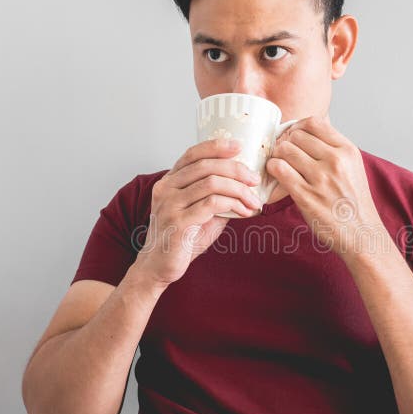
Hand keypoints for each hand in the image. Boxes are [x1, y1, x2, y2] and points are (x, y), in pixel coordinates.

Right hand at [133, 139, 262, 285]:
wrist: (158, 267)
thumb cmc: (181, 239)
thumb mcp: (200, 213)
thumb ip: (216, 197)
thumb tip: (244, 186)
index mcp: (169, 182)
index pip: (192, 154)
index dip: (216, 147)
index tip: (239, 146)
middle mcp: (166, 189)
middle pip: (206, 166)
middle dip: (236, 170)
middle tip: (254, 179)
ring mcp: (170, 205)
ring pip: (211, 183)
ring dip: (239, 190)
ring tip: (253, 201)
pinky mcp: (177, 222)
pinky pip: (211, 204)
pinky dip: (233, 205)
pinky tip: (244, 212)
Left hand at [266, 115, 384, 257]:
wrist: (361, 233)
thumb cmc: (353, 202)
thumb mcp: (352, 167)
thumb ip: (333, 149)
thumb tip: (305, 133)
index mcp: (347, 151)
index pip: (314, 123)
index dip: (297, 127)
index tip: (292, 136)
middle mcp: (335, 161)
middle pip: (297, 136)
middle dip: (285, 141)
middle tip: (282, 152)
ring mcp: (320, 179)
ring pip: (285, 150)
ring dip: (276, 155)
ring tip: (278, 163)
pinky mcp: (306, 196)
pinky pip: (280, 170)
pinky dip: (273, 168)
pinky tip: (275, 173)